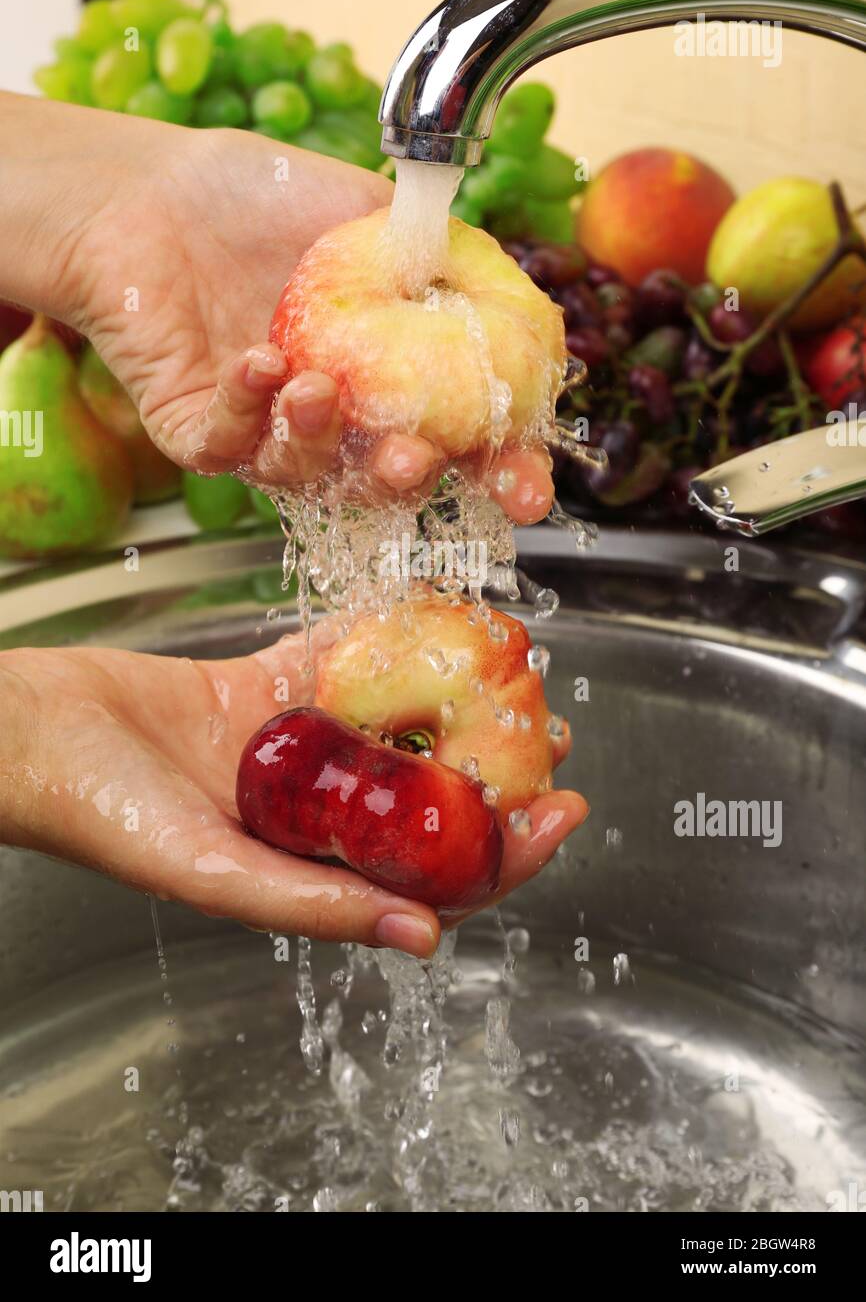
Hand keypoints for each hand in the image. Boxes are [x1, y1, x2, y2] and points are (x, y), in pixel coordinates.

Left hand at [0, 95, 554, 521]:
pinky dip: (249, 413)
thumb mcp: (368, 212)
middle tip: (410, 458)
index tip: (526, 494)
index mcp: (386, 372)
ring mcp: (268, 430)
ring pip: (309, 478)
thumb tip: (511, 298)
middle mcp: (336, 414)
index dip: (498, 471)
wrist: (151, 188)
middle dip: (407, 479)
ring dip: (321, 443)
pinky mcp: (200, 433)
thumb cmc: (258, 197)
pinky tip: (259, 362)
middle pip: (386, 480)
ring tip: (319, 388)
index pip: (457, 437)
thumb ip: (438, 256)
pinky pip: (231, 449)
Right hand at [0, 631, 587, 955]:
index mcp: (306, 868)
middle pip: (424, 800)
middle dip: (496, 775)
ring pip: (392, 728)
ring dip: (455, 707)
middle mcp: (309, 812)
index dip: (502, 852)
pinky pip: (336, 662)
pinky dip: (383, 643)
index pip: (427, 873)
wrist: (33, 733)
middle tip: (555, 738)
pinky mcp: (264, 689)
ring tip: (514, 680)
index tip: (561, 813)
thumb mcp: (216, 872)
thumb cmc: (102, 813)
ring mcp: (291, 748)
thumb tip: (425, 936)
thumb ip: (314, 901)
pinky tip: (433, 621)